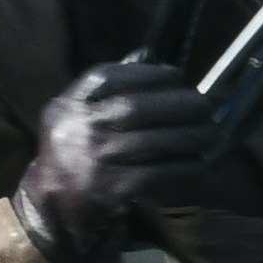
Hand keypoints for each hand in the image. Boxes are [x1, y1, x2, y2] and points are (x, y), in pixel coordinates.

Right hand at [16, 57, 262, 262]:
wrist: (52, 208)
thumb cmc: (73, 153)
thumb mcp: (75, 115)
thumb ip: (106, 86)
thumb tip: (145, 54)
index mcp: (68, 105)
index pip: (108, 77)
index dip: (147, 73)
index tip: (176, 75)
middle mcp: (79, 129)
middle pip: (135, 108)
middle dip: (177, 104)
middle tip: (204, 106)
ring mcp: (95, 160)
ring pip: (152, 141)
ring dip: (188, 136)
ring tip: (210, 133)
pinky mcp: (111, 189)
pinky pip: (156, 174)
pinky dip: (182, 167)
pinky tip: (199, 164)